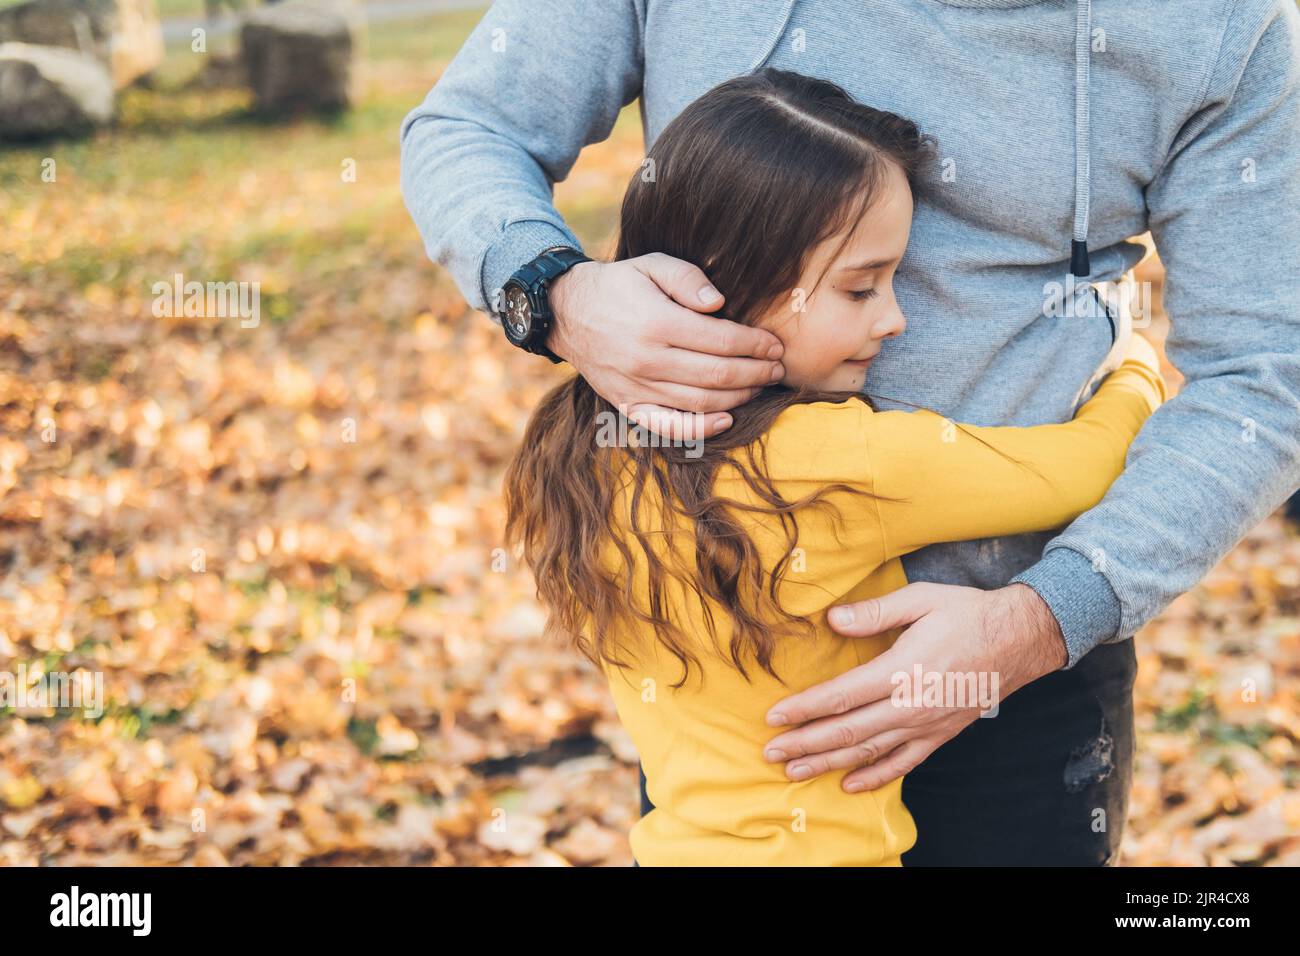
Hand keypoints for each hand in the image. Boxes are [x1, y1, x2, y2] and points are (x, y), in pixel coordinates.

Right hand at [547, 254, 784, 439]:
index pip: (722, 340)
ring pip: (701, 403)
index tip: (775, 344)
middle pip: (717, 375)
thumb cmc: (619, 286)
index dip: (755, 345)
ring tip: (759, 386)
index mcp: (657, 323)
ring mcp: (636, 387)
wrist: (568, 312)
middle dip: (756, 373)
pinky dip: (700, 428)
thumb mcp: (651, 265)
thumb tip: (719, 304)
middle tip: (777, 368)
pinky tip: (726, 419)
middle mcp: (647, 360)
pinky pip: (668, 426)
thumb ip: (688, 279)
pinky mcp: (627, 404)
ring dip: (738, 397)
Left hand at [762, 582, 1066, 792]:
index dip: (804, 709)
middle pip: (848, 731)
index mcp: (902, 670)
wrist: (1021, 640)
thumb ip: (875, 612)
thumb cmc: (968, 613)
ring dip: (828, 763)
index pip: (841, 697)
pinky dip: (875, 776)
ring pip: (869, 751)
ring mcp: (926, 725)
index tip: (774, 718)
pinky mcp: (940, 734)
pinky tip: (849, 784)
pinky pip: (904, 763)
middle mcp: (911, 705)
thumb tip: (832, 618)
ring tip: (795, 771)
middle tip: (771, 752)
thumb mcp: (921, 599)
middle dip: (805, 743)